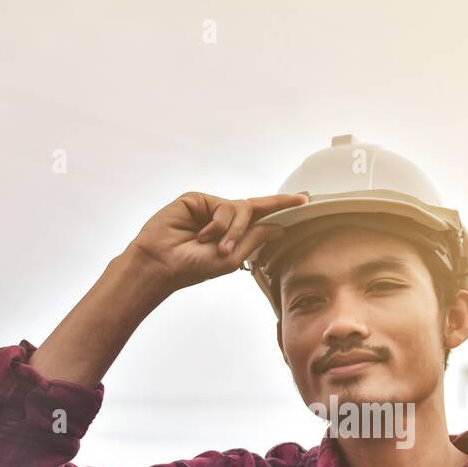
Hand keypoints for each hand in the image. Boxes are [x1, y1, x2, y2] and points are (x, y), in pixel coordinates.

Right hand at [126, 191, 307, 292]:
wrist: (162, 264)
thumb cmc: (192, 267)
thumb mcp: (231, 258)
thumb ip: (254, 239)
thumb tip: (278, 227)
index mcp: (232, 235)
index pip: (260, 218)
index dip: (281, 209)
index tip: (305, 201)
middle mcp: (223, 219)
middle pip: (254, 207)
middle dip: (277, 205)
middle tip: (301, 200)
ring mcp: (209, 208)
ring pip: (240, 209)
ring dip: (235, 230)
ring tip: (220, 248)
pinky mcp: (196, 199)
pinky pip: (222, 207)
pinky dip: (218, 225)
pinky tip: (203, 236)